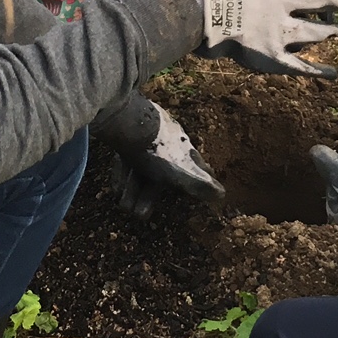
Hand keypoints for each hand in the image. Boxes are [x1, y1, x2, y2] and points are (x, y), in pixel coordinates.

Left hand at [92, 95, 224, 217]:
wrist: (127, 123)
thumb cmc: (158, 151)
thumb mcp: (183, 173)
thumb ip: (202, 186)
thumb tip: (222, 195)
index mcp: (182, 149)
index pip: (192, 169)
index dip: (193, 184)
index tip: (190, 197)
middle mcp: (166, 141)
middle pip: (159, 175)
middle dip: (149, 196)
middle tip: (139, 214)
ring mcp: (144, 137)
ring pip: (140, 168)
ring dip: (133, 190)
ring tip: (125, 208)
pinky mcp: (124, 133)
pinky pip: (125, 158)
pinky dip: (122, 176)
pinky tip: (115, 190)